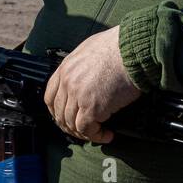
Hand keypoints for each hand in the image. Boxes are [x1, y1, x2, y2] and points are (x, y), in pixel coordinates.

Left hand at [43, 26, 142, 144]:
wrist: (132, 50)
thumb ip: (81, 66)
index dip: (57, 111)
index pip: (50, 96)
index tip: (67, 118)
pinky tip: (107, 135)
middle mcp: (67, 83)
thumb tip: (86, 78)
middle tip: (85, 131)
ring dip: (85, 133)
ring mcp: (78, 95)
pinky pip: (87, 130)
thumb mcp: (90, 50)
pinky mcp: (92, 108)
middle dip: (71, 126)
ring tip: (100, 133)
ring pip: (72, 124)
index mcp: (65, 68)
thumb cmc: (118, 47)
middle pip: (60, 113)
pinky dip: (97, 136)